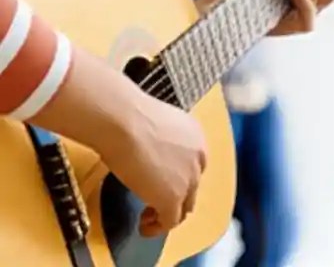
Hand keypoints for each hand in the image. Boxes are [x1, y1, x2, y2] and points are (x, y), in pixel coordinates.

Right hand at [99, 94, 206, 236]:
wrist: (124, 121)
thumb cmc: (126, 116)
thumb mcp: (151, 124)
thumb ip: (156, 139)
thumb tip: (141, 145)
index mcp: (194, 136)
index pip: (192, 164)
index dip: (177, 177)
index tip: (158, 182)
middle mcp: (198, 157)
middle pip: (192, 186)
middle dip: (175, 196)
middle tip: (153, 203)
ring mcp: (188, 179)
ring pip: (184, 206)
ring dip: (167, 214)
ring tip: (147, 218)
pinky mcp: (173, 197)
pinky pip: (171, 221)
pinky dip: (158, 228)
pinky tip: (144, 227)